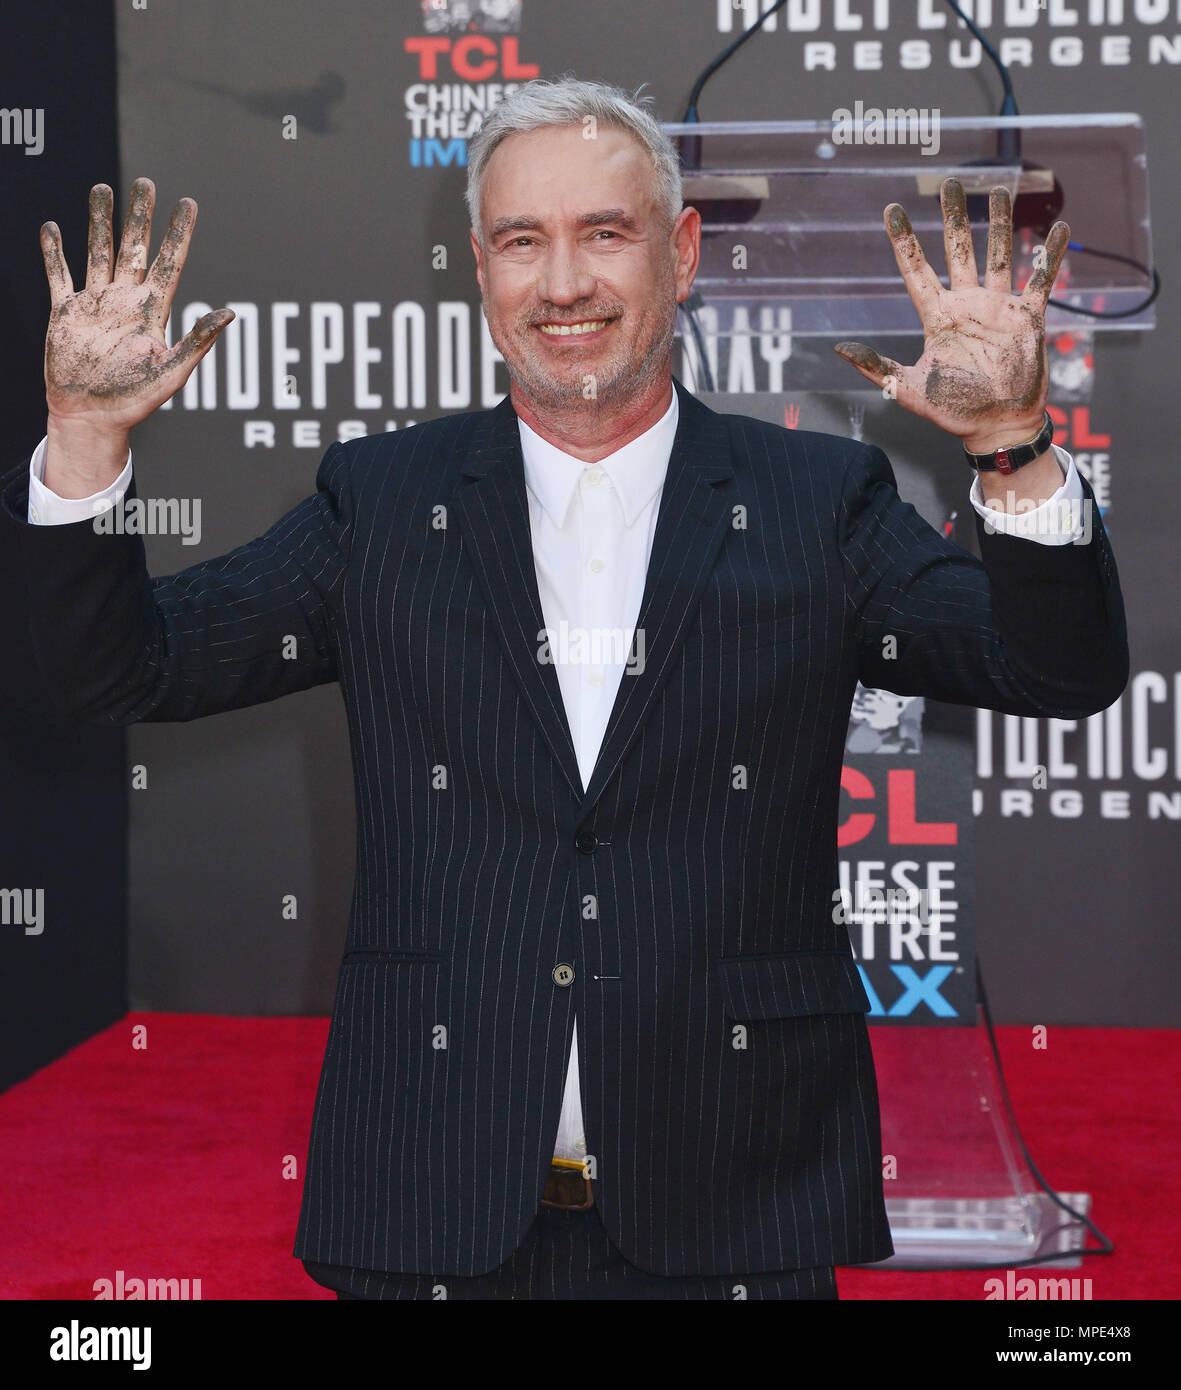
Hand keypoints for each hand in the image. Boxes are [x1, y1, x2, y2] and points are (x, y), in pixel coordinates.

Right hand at [41, 177, 232, 443]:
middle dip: (140, 216)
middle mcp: (124, 300)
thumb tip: (230, 314)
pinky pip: (59, 274)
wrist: (91, 417)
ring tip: (103, 189)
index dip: (179, 233)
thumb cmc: (135, 401)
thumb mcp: (172, 371)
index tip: (188, 203)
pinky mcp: (65, 312)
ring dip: (100, 221)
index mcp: (151, 311)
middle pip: (134, 247)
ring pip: (98, 251)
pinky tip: (54, 227)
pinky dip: (54, 251)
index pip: (168, 261)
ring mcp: (95, 303)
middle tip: (146, 182)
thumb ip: (198, 341)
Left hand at [834, 177, 1066, 453]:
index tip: (892, 210)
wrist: (996, 427)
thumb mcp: (907, 389)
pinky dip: (1050, 254)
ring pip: (998, 255)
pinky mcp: (1028, 317)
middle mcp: (967, 305)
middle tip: (949, 182)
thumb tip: (839, 348)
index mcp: (938, 317)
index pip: (916, 270)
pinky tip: (1058, 227)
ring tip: (998, 191)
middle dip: (954, 216)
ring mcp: (998, 308)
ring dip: (998, 224)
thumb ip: (875, 366)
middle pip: (957, 250)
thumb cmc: (952, 411)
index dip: (904, 240)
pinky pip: (1041, 278)